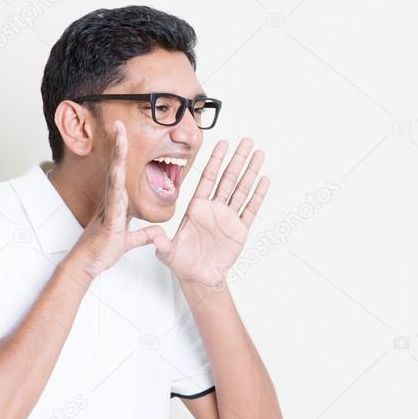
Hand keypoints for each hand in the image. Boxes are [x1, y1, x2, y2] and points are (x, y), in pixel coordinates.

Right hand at [67, 121, 165, 280]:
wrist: (87, 264)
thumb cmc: (101, 250)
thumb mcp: (128, 241)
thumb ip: (142, 235)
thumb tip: (156, 233)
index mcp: (117, 203)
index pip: (122, 173)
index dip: (123, 155)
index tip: (124, 136)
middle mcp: (112, 201)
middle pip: (116, 168)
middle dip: (118, 146)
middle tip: (119, 124)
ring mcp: (108, 208)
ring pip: (115, 177)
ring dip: (117, 157)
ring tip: (119, 138)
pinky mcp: (109, 220)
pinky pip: (114, 200)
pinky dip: (116, 185)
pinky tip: (118, 171)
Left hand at [152, 137, 268, 288]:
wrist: (199, 277)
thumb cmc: (182, 263)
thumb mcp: (167, 252)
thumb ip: (161, 242)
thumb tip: (153, 235)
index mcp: (196, 208)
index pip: (208, 179)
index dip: (215, 161)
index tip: (222, 143)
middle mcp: (213, 209)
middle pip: (228, 179)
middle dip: (237, 159)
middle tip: (247, 141)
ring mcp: (228, 218)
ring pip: (241, 190)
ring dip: (250, 172)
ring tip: (259, 154)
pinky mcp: (239, 230)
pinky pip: (250, 210)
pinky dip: (258, 196)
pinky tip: (264, 180)